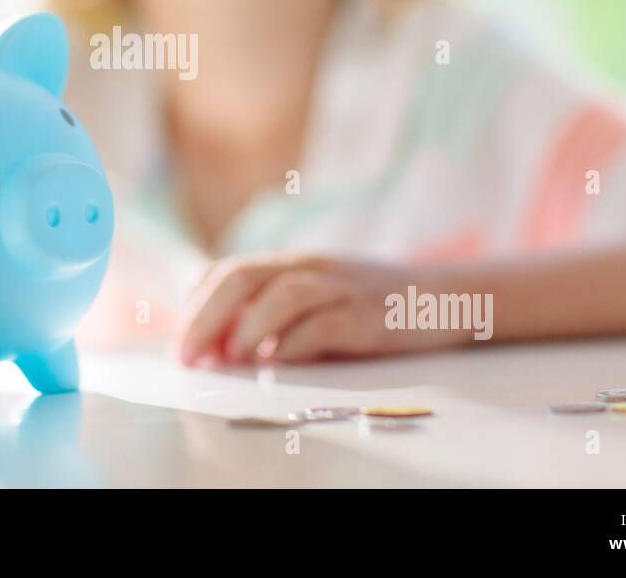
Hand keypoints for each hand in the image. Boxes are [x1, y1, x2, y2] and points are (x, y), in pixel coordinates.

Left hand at [171, 252, 472, 364]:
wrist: (442, 295)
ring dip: (249, 327)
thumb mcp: (314, 298)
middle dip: (206, 317)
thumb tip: (219, 347)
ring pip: (283, 293)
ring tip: (232, 360)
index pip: (226, 271)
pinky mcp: (368, 313)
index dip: (196, 306)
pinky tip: (281, 362)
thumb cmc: (368, 304)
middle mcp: (309, 266)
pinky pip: (326, 323)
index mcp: (290, 263)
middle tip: (189, 358)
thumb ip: (270, 312)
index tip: (182, 346)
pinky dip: (296, 344)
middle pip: (242, 277)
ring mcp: (340, 287)